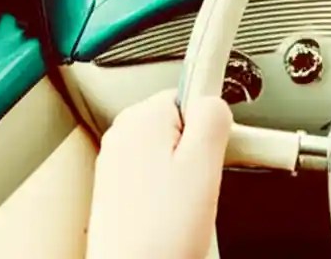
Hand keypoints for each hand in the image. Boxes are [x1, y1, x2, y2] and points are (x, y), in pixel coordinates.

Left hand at [87, 90, 233, 258]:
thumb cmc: (160, 234)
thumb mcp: (203, 163)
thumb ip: (213, 117)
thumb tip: (214, 99)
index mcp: (140, 118)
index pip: (191, 95)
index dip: (212, 127)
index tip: (214, 154)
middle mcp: (122, 135)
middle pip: (182, 125)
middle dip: (199, 154)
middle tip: (201, 186)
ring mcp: (116, 164)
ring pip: (171, 154)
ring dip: (185, 177)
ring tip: (184, 209)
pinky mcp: (116, 191)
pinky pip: (158, 178)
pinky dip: (169, 194)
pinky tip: (171, 217)